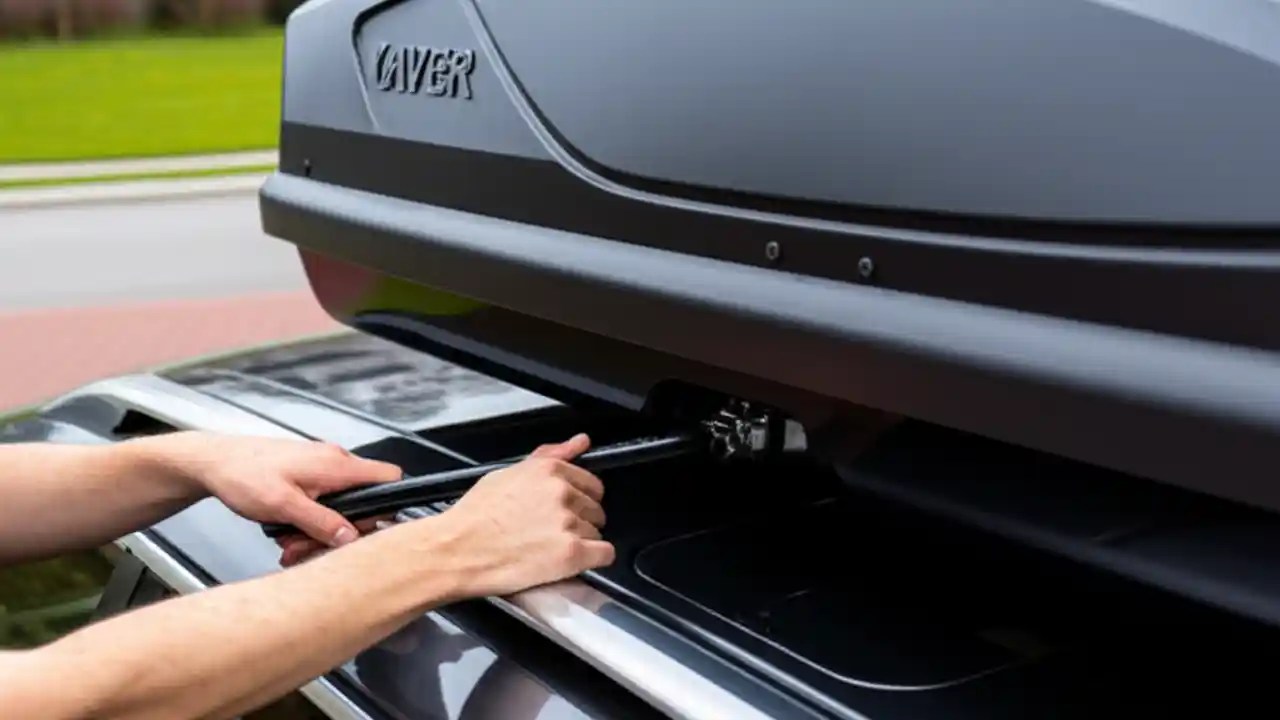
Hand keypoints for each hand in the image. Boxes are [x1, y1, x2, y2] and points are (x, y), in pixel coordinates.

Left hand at [137, 432, 401, 549]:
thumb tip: (352, 537)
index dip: (389, 504)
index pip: (388, 477)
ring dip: (318, 531)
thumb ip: (321, 521)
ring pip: (339, 507)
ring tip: (289, 543)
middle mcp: (335, 463)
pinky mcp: (308, 475)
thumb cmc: (242, 475)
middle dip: (339, 531)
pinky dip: (307, 521)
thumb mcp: (282, 505)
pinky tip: (285, 532)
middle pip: (362, 502)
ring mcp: (322, 468)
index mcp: (337, 465)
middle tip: (308, 548)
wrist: (213, 461)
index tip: (369, 530)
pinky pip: (321, 503)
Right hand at [433, 433, 614, 598]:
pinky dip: (592, 560)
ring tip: (549, 548)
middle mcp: (562, 493)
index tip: (566, 510)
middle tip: (552, 532)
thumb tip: (581, 442)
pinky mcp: (571, 553)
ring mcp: (568, 523)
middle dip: (580, 521)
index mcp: (549, 470)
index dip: (579, 500)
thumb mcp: (508, 473)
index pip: (591, 483)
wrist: (456, 551)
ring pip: (597, 533)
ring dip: (581, 542)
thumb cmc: (474, 516)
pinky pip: (604, 554)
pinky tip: (570, 562)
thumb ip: (550, 456)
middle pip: (595, 509)